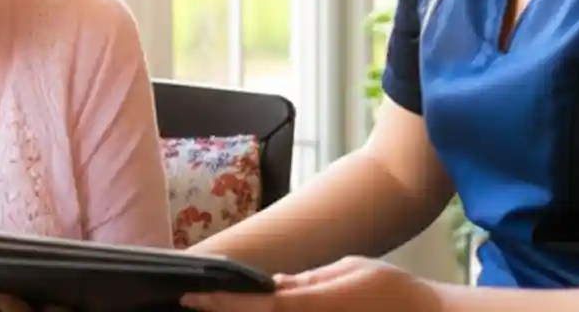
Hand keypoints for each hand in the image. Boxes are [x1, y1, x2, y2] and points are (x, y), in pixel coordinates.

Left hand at [181, 256, 443, 311]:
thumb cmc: (389, 289)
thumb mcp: (345, 270)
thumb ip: (306, 281)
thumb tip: (273, 284)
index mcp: (310, 304)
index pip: (256, 305)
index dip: (220, 302)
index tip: (191, 296)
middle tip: (190, 303)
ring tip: (210, 307)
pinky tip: (251, 310)